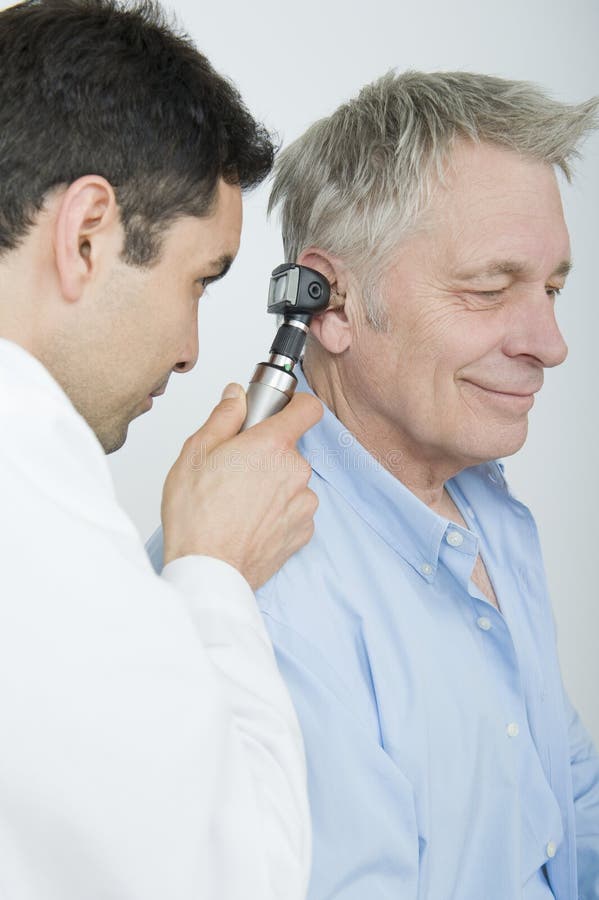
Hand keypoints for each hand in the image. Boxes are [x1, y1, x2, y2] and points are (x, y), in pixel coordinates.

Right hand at [161, 384, 322, 589]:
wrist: (208, 570)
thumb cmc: (197, 516)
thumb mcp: (197, 452)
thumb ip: (224, 417)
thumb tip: (237, 396)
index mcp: (272, 445)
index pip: (307, 408)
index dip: (295, 406)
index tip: (281, 411)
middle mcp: (295, 471)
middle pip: (290, 449)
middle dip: (267, 454)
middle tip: (236, 468)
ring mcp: (303, 503)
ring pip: (291, 481)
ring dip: (273, 485)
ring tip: (239, 501)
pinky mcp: (304, 531)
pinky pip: (294, 510)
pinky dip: (278, 512)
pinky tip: (250, 521)